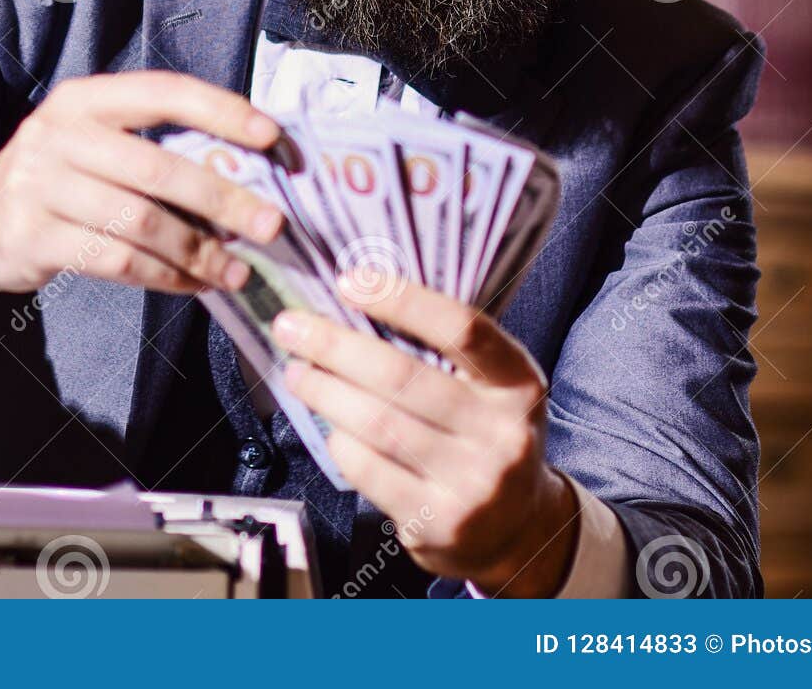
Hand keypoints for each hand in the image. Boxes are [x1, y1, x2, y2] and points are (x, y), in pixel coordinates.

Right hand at [0, 72, 282, 321]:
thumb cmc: (59, 175)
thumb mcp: (93, 139)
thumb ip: (152, 143)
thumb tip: (243, 168)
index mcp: (85, 98)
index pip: (163, 92)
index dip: (220, 110)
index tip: (270, 136)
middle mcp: (60, 134)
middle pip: (157, 167)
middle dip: (222, 198)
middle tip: (270, 223)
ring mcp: (41, 186)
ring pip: (140, 222)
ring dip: (197, 250)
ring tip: (236, 270)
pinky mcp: (34, 238)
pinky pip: (116, 261)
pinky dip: (163, 275)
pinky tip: (191, 283)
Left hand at [274, 279, 579, 596]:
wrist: (519, 529)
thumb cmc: (485, 434)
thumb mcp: (490, 387)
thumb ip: (443, 351)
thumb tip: (355, 300)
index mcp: (519, 382)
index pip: (461, 328)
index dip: (402, 300)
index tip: (348, 282)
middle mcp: (503, 432)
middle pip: (402, 377)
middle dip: (335, 346)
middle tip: (291, 326)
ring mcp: (473, 483)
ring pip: (378, 424)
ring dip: (325, 391)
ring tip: (296, 372)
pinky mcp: (439, 523)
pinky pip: (371, 470)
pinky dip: (340, 441)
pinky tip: (328, 425)